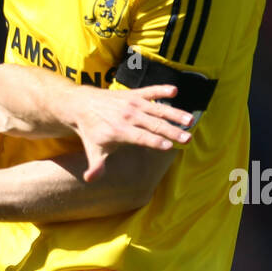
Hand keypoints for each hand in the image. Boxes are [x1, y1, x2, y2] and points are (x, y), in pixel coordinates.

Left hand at [59, 84, 192, 182]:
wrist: (81, 105)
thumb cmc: (91, 131)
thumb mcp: (93, 150)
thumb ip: (96, 166)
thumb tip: (89, 180)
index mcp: (119, 132)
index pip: (141, 137)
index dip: (154, 142)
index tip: (169, 146)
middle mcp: (127, 116)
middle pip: (154, 125)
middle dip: (172, 131)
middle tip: (188, 138)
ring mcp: (132, 104)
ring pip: (157, 109)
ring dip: (174, 114)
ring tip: (190, 120)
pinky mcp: (133, 94)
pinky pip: (150, 91)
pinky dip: (161, 90)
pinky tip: (174, 91)